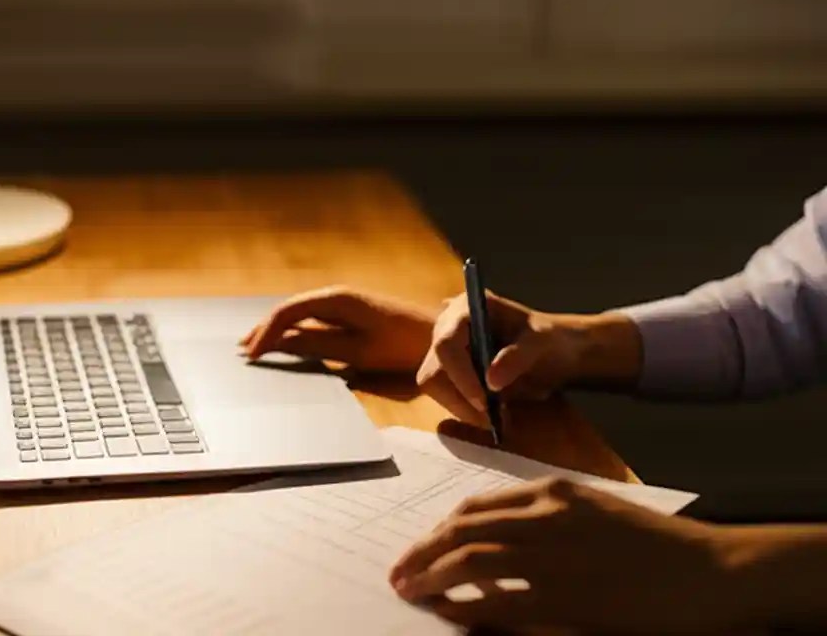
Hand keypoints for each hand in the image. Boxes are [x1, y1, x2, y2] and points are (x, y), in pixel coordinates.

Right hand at [240, 286, 436, 373]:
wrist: (442, 339)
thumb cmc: (403, 345)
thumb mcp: (359, 351)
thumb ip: (319, 346)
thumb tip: (283, 343)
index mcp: (336, 299)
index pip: (287, 311)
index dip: (266, 332)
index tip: (251, 354)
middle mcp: (335, 298)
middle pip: (289, 312)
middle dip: (265, 330)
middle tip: (244, 351)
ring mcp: (343, 306)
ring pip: (299, 317)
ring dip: (278, 332)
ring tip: (256, 348)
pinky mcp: (351, 318)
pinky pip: (314, 324)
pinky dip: (296, 335)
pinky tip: (286, 346)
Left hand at [389, 478, 742, 633]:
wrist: (710, 571)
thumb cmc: (655, 544)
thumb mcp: (594, 512)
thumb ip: (545, 518)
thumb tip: (491, 540)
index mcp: (551, 491)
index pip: (474, 506)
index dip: (439, 529)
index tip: (420, 545)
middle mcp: (544, 516)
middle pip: (461, 530)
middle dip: (421, 551)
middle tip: (398, 572)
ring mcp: (552, 556)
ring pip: (468, 561)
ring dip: (431, 577)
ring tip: (409, 592)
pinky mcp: (562, 598)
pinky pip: (497, 604)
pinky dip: (466, 610)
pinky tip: (449, 615)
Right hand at [415, 292, 639, 422]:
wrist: (556, 351)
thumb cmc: (549, 339)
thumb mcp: (542, 343)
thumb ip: (518, 357)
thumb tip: (491, 381)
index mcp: (465, 309)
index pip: (446, 345)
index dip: (461, 375)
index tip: (485, 401)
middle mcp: (446, 328)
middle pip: (433, 371)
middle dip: (459, 398)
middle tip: (492, 418)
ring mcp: (443, 351)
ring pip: (434, 387)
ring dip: (461, 407)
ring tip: (495, 416)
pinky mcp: (447, 371)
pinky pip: (443, 395)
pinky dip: (464, 409)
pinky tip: (488, 413)